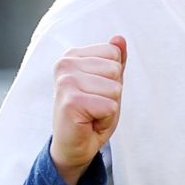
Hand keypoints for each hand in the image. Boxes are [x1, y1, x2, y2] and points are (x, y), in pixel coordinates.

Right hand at [50, 35, 126, 184]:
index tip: (96, 92)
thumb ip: (114, 61)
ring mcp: (65, 82)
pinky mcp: (71, 102)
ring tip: (92, 114)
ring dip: (109, 106)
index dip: (113, 78)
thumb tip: (119, 38)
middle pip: (115, 70)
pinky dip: (106, 119)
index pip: (114, 53)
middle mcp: (64, 64)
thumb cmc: (91, 114)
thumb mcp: (107, 84)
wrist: (74, 146)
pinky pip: (110, 106)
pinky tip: (89, 122)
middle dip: (112, 93)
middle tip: (95, 106)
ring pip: (115, 88)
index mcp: (72, 56)